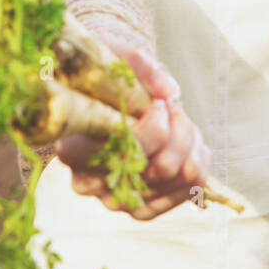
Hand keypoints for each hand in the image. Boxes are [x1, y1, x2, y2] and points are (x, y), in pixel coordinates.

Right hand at [53, 44, 211, 219]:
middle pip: (160, 168)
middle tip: (169, 108)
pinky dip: (197, 163)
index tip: (158, 104)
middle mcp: (88, 182)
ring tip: (175, 121)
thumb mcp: (113, 58)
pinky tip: (186, 144)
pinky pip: (187, 191)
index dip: (153, 128)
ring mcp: (113, 201)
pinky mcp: (138, 209)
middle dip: (179, 130)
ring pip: (179, 176)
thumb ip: (139, 66)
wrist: (99, 102)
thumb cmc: (102, 79)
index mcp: (71, 146)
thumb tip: (168, 91)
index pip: (123, 149)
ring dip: (189, 143)